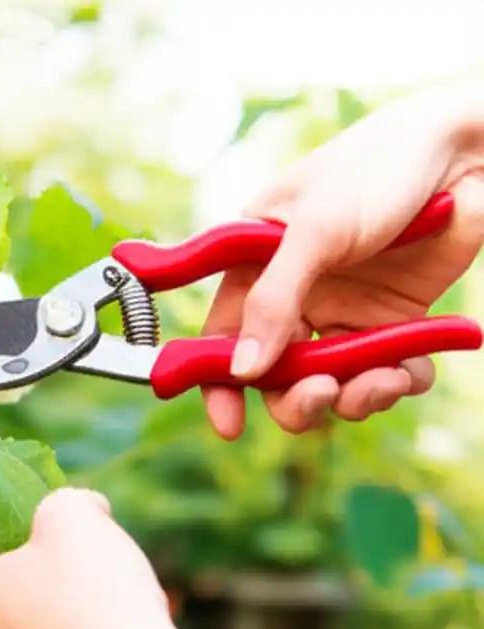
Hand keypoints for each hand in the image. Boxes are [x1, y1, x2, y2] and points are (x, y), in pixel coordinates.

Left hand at [0, 489, 314, 628]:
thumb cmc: (96, 592)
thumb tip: (80, 507)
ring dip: (62, 599)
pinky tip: (116, 627)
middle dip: (39, 559)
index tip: (39, 514)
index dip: (3, 518)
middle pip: (2, 579)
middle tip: (80, 548)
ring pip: (32, 617)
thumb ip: (62, 499)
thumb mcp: (74, 513)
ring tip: (107, 590)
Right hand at [202, 81, 483, 438]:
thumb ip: (274, 300)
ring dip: (356, 394)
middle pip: (279, 373)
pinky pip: (389, 371)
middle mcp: (296, 295)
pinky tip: (412, 367)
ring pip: (335, 382)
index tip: (230, 424)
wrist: (463, 154)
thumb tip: (243, 370)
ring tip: (384, 380)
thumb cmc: (374, 170)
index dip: (219, 382)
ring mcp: (346, 310)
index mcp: (256, 266)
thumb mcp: (314, 231)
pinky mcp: (395, 319)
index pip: (224, 336)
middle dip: (297, 396)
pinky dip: (401, 380)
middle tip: (322, 392)